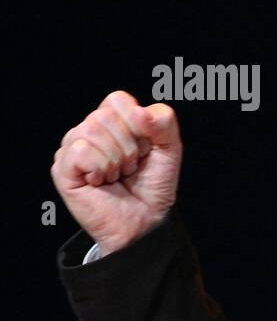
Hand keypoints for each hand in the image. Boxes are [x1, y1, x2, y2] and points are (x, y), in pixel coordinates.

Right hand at [51, 90, 182, 255]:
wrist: (146, 221)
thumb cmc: (153, 186)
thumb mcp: (170, 149)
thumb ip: (164, 123)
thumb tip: (139, 112)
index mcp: (113, 121)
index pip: (117, 100)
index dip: (137, 124)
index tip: (145, 149)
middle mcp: (89, 131)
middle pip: (105, 116)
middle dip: (129, 147)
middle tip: (130, 167)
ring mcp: (73, 148)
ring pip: (92, 131)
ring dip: (116, 160)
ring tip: (116, 175)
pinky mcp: (63, 168)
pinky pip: (81, 150)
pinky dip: (100, 168)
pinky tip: (101, 181)